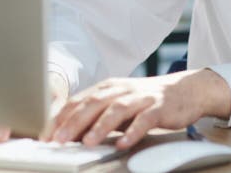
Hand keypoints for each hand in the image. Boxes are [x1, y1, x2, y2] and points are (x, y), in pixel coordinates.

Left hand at [45, 69, 230, 149]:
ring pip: (117, 110)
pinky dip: (133, 131)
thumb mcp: (118, 103)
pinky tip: (124, 143)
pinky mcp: (159, 107)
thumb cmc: (146, 100)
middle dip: (74, 123)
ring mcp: (141, 97)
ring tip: (88, 143)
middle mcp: (121, 89)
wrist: (186, 89)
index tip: (45, 135)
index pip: (78, 101)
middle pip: (93, 104)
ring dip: (100, 126)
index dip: (61, 118)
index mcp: (107, 88)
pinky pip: (144, 119)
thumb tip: (68, 133)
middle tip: (58, 141)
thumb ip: (96, 114)